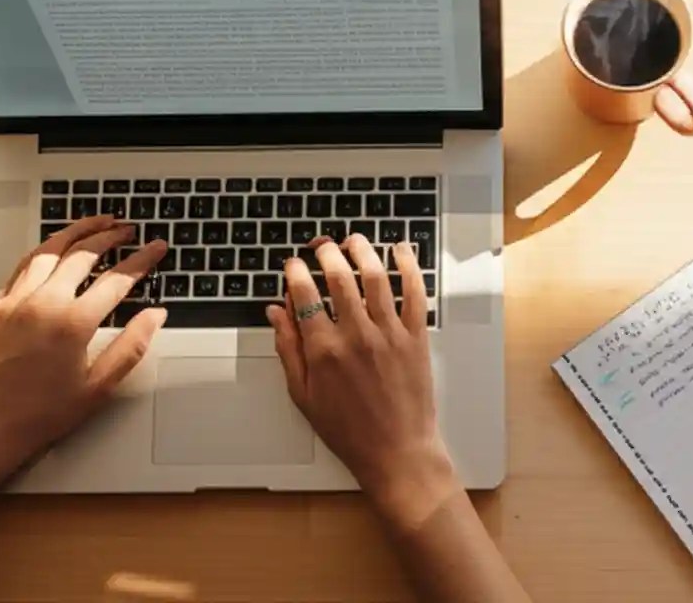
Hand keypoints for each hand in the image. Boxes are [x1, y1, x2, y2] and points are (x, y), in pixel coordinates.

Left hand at [0, 216, 167, 474]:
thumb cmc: (44, 413)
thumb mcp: (101, 386)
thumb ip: (132, 346)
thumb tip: (155, 315)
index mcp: (73, 323)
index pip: (117, 280)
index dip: (142, 260)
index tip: (156, 248)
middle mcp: (43, 303)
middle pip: (82, 254)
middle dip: (110, 236)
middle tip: (128, 228)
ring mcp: (15, 301)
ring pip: (48, 250)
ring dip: (75, 232)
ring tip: (95, 221)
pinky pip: (21, 267)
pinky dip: (42, 252)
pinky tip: (53, 250)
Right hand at [266, 235, 456, 527]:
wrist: (397, 452)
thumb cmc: (349, 430)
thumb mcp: (303, 396)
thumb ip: (288, 350)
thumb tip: (276, 313)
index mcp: (324, 351)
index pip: (304, 295)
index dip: (295, 273)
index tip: (293, 265)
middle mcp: (356, 336)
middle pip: (338, 276)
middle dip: (325, 252)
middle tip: (320, 246)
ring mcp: (389, 334)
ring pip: (374, 276)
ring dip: (361, 250)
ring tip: (353, 240)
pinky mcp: (416, 337)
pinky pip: (414, 293)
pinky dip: (408, 266)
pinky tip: (400, 250)